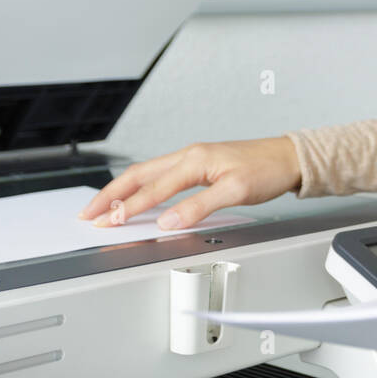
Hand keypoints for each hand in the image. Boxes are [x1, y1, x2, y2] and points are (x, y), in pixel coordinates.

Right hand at [76, 137, 301, 229]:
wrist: (288, 158)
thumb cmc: (267, 170)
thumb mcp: (236, 191)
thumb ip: (200, 206)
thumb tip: (168, 221)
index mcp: (195, 159)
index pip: (154, 188)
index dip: (128, 207)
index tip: (108, 222)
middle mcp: (189, 155)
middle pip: (139, 175)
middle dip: (111, 194)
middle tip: (88, 213)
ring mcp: (193, 159)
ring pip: (147, 173)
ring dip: (123, 190)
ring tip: (103, 206)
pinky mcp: (199, 165)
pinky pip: (161, 175)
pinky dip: (142, 187)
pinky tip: (137, 196)